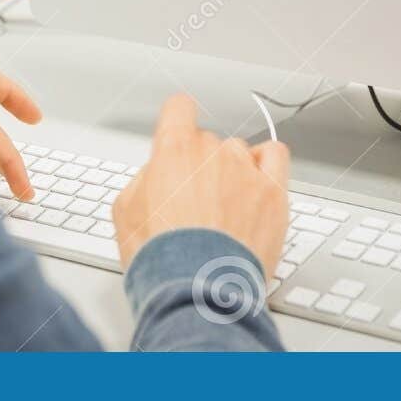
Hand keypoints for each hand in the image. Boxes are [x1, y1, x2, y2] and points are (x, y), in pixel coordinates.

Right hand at [113, 94, 290, 275]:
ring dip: (231, 171)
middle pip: (207, 141)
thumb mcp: (125, 213)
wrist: (197, 291)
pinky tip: (257, 179)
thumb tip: (155, 173)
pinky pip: (275, 156)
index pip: (178, 108)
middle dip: (198, 166)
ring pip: (239, 152)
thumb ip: (142, 180)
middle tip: (193, 202)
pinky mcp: (273, 192)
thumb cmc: (161, 259)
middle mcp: (212, 152)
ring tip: (225, 209)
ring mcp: (246, 170)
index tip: (177, 130)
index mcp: (174, 151)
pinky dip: (266, 162)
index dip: (176, 119)